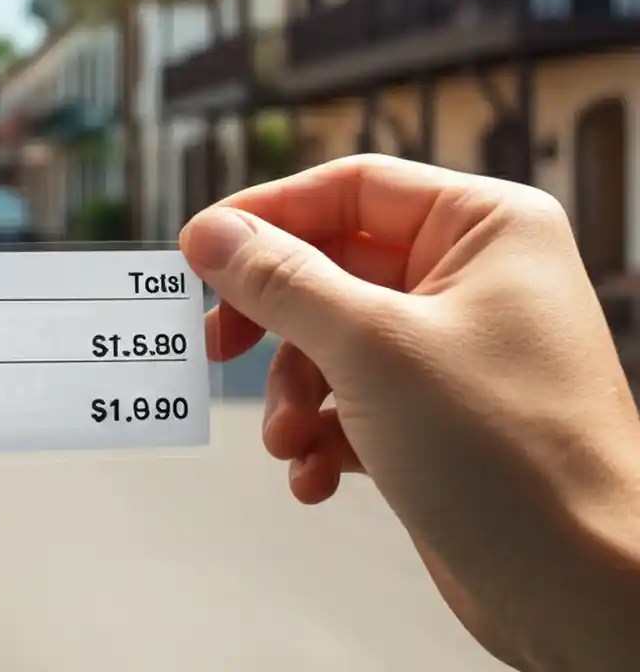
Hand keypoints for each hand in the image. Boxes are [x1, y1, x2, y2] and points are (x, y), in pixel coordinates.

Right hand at [181, 155, 639, 670]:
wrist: (577, 587)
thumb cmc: (508, 454)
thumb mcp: (371, 349)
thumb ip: (281, 282)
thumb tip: (210, 233)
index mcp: (484, 229)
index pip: (351, 189)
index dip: (266, 215)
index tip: (198, 252)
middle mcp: (473, 279)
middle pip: (330, 269)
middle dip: (273, 325)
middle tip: (216, 350)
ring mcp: (454, 350)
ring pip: (331, 343)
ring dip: (294, 396)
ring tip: (287, 443)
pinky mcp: (437, 416)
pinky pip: (352, 402)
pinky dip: (322, 436)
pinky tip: (316, 477)